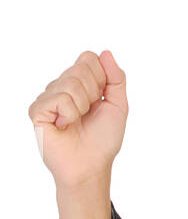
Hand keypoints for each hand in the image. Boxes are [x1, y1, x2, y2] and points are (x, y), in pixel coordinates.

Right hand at [28, 50, 127, 190]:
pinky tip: (64, 126)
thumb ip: (116, 78)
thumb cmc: (103, 140)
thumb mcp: (118, 105)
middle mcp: (62, 87)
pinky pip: (58, 98)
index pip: (88, 58)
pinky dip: (68, 114)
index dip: (101, 77)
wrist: (91, 165)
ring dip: (82, 106)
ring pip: (70, 83)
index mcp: (80, 83)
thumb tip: (105, 53)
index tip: (101, 100)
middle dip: (93, 93)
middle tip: (88, 114)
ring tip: (76, 122)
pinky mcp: (37, 111)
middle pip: (80, 68)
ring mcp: (48, 98)